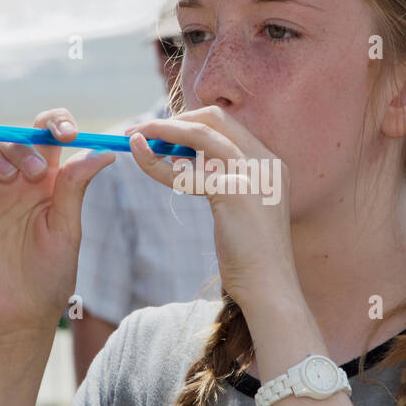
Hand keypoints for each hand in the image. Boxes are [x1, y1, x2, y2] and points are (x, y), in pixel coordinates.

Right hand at [0, 109, 114, 339]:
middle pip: (9, 137)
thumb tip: (104, 150)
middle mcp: (11, 182)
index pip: (43, 134)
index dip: (54, 122)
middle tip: (39, 171)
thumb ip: (75, 187)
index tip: (69, 132)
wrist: (18, 318)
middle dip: (24, 145)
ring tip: (8, 177)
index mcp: (43, 182)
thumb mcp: (67, 229)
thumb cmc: (47, 278)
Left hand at [125, 105, 297, 312]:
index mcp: (270, 162)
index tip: (162, 132)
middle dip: (174, 119)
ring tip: (135, 138)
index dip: (190, 121)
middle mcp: (265, 161)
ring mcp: (253, 174)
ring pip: (199, 134)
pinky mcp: (234, 192)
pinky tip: (143, 161)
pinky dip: (159, 164)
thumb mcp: (242, 209)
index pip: (226, 125)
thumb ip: (224, 181)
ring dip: (162, 131)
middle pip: (214, 118)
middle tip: (143, 131)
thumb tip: (184, 163)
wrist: (269, 287)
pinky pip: (187, 170)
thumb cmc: (251, 256)